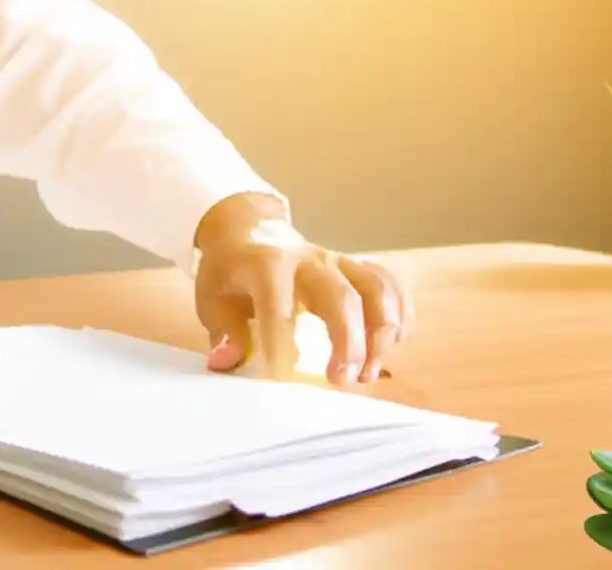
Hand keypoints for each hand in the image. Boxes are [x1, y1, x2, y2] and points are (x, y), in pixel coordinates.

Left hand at [193, 194, 414, 384]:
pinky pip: (390, 284)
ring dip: (381, 333)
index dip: (281, 340)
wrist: (251, 231)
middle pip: (341, 296)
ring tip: (369, 374)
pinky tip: (392, 346)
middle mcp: (309, 260)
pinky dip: (400, 315)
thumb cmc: (232, 271)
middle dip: (348, 342)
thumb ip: (224, 330)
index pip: (277, 302)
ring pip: (375, 289)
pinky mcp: (357, 267)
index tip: (282, 376)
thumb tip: (228, 361)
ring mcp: (338, 261)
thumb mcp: (212, 296)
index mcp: (267, 265)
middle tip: (342, 381)